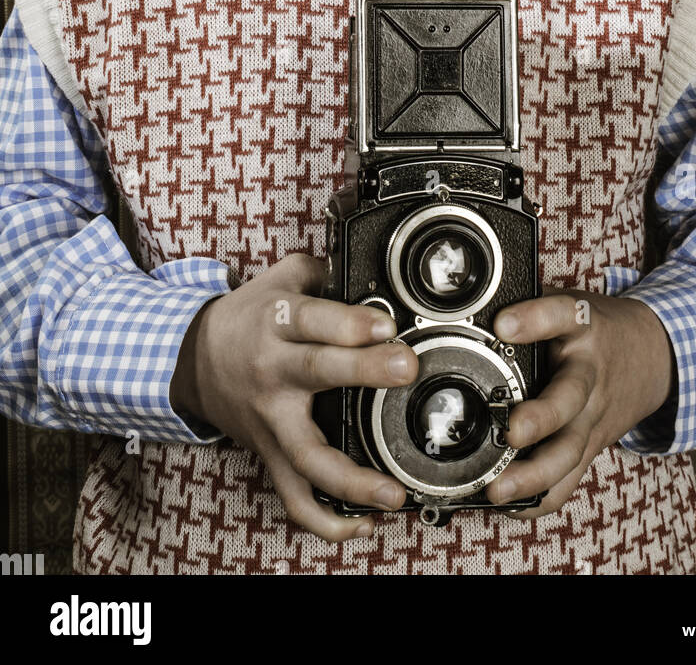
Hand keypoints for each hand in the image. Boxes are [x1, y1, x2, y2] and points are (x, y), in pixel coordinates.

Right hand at [169, 254, 418, 543]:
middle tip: (405, 368)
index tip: (386, 324)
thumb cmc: (246, 318)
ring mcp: (270, 420)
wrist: (191, 360)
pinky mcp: (269, 454)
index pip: (315, 319)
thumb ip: (324, 271)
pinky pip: (293, 497)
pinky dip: (324, 519)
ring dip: (349, 477)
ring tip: (391, 491)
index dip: (351, 321)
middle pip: (317, 371)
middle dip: (363, 370)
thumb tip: (371, 274)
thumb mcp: (278, 279)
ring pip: (306, 454)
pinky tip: (362, 522)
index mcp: (277, 322)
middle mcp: (273, 371)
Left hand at [485, 286, 674, 518]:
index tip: (503, 323)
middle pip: (569, 399)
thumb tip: (475, 306)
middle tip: (510, 430)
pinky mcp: (590, 446)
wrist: (655, 355)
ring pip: (569, 452)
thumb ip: (529, 305)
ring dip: (534, 474)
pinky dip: (541, 498)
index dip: (534, 318)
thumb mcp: (570, 302)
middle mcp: (590, 375)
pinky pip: (569, 479)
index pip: (561, 314)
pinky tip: (511, 507)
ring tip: (498, 489)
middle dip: (539, 419)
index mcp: (583, 328)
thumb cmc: (599, 329)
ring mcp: (592, 416)